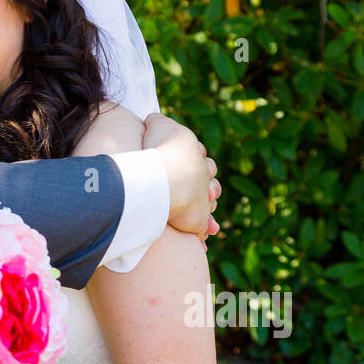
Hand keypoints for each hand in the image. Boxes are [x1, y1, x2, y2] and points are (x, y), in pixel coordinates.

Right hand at [142, 112, 219, 241]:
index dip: (197, 158)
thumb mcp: (156, 126)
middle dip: (209, 186)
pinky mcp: (196, 221)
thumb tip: (151, 119)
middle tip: (206, 192)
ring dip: (207, 209)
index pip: (201, 157)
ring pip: (209, 206)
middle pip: (212, 183)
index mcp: (195, 155)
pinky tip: (201, 244)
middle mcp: (202, 178)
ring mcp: (201, 200)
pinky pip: (200, 229)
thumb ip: (156, 122)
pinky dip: (201, 234)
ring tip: (208, 216)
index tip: (193, 160)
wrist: (165, 173)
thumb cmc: (159, 148)